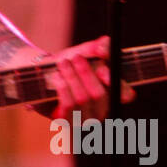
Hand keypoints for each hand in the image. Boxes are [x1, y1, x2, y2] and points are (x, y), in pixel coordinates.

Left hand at [14, 36, 134, 119]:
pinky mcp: (69, 122)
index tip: (105, 71)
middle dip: (86, 73)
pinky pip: (68, 106)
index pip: (124, 93)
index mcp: (111, 92)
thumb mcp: (81, 52)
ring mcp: (86, 118)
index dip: (120, 85)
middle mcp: (102, 109)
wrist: (42, 76)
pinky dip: (62, 88)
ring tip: (63, 64)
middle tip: (75, 57)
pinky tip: (57, 77)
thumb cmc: (67, 65)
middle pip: (99, 94)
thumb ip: (94, 47)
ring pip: (83, 99)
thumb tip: (105, 44)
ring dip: (71, 77)